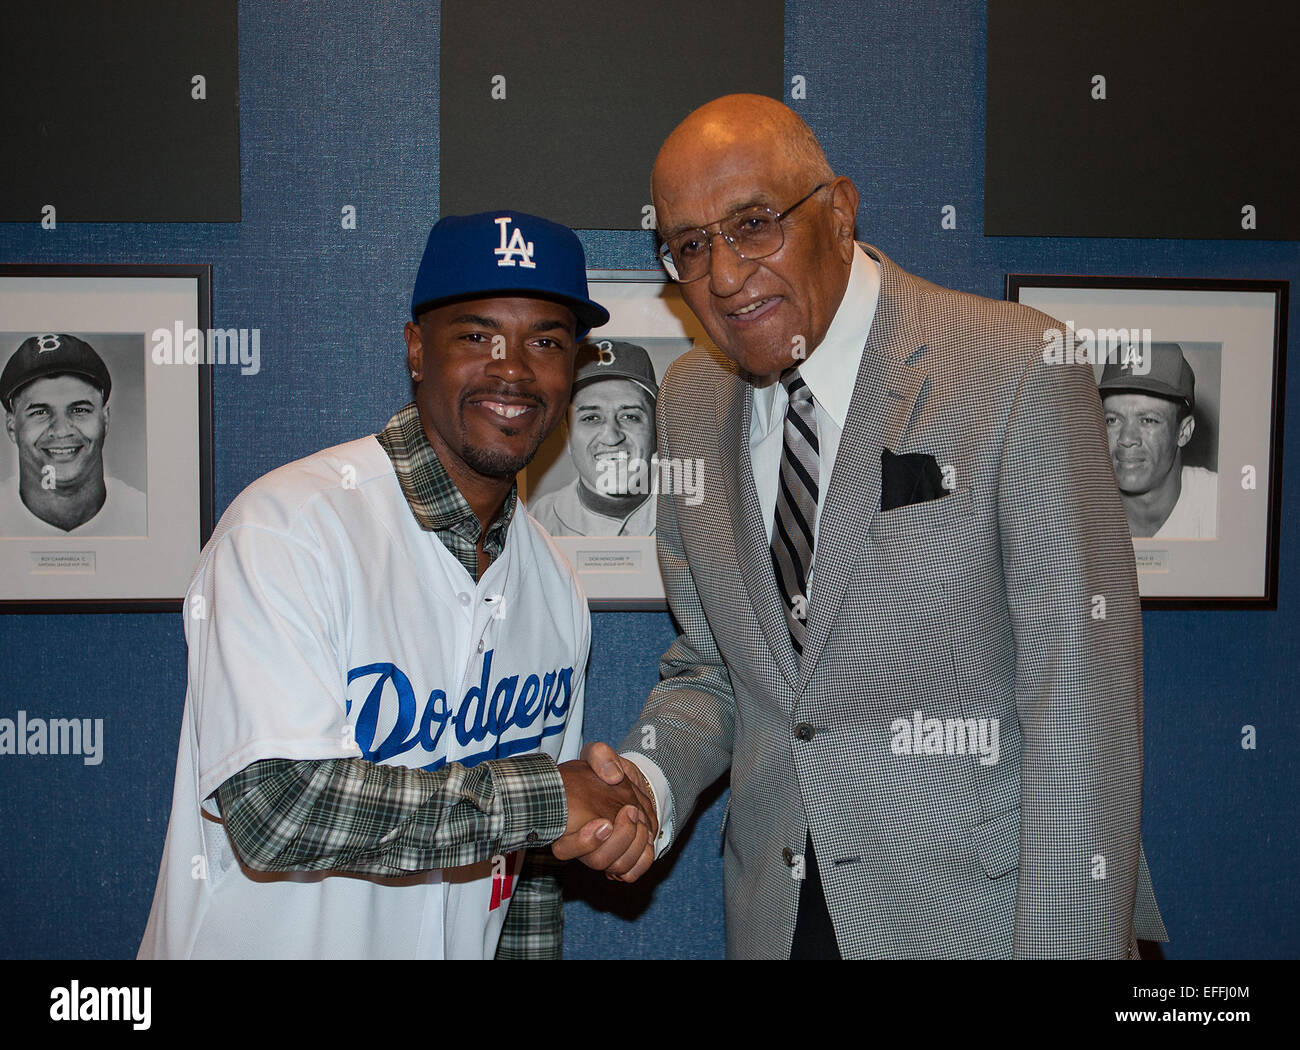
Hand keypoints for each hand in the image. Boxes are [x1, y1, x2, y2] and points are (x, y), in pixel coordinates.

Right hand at [551, 742, 658, 882]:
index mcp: (567, 825)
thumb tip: (613, 777)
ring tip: (639, 819)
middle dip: (621, 838)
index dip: (584, 842)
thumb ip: (600, 756)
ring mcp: (601, 855)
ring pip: (616, 867)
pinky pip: (631, 873)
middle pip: (597, 861)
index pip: (564, 850)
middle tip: (630, 812)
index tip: (605, 823)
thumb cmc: (602, 772)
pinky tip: (646, 837)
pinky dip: (643, 859)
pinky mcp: (620, 860)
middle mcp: (582, 847)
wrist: (618, 784)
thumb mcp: (599, 754)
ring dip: (634, 845)